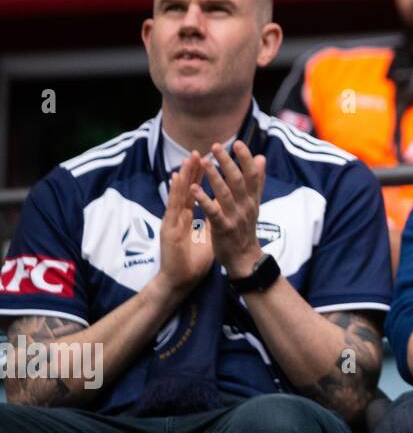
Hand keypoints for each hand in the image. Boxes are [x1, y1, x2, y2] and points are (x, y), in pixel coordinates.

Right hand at [156, 153, 213, 294]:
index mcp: (189, 216)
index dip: (202, 177)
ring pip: (178, 193)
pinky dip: (175, 192)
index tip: (211, 160)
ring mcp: (173, 221)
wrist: (179, 280)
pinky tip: (177, 179)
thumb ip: (213, 220)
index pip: (196, 192)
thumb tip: (223, 209)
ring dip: (183, 175)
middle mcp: (180, 215)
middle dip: (193, 170)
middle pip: (186, 189)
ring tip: (189, 158)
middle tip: (198, 151)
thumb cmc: (192, 260)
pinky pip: (173, 208)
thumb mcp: (207, 236)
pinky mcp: (169, 229)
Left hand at [192, 141, 266, 278]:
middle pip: (238, 180)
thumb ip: (257, 181)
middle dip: (227, 162)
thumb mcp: (254, 203)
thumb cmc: (246, 229)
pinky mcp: (223, 228)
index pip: (253, 174)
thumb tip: (261, 158)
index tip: (238, 143)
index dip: (246, 159)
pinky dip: (204, 199)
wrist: (245, 259)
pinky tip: (193, 189)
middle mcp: (246, 206)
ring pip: (225, 193)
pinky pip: (213, 212)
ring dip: (214, 176)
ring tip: (204, 162)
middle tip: (216, 146)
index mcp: (253, 199)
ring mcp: (235, 217)